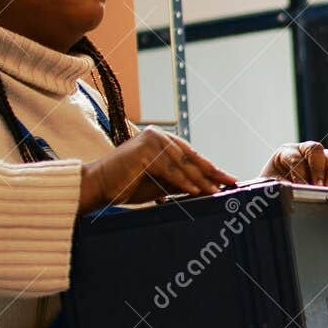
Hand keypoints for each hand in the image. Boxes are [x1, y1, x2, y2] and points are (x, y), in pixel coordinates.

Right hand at [79, 129, 238, 212]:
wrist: (96, 185)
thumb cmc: (126, 185)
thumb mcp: (159, 182)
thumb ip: (179, 180)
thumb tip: (206, 186)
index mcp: (162, 140)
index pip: (191, 155)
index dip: (210, 168)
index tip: (227, 178)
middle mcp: (158, 136)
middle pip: (191, 157)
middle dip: (212, 172)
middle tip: (231, 182)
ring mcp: (151, 141)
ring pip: (182, 164)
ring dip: (201, 180)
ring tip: (215, 191)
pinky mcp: (144, 152)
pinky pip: (169, 169)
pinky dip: (183, 181)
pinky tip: (195, 190)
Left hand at [262, 141, 327, 185]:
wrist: (276, 192)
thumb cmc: (273, 188)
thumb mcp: (273, 186)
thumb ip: (283, 186)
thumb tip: (296, 190)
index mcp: (285, 152)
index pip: (295, 158)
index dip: (299, 173)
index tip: (302, 187)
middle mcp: (302, 150)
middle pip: (315, 149)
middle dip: (318, 169)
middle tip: (318, 186)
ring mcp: (317, 157)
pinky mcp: (327, 167)